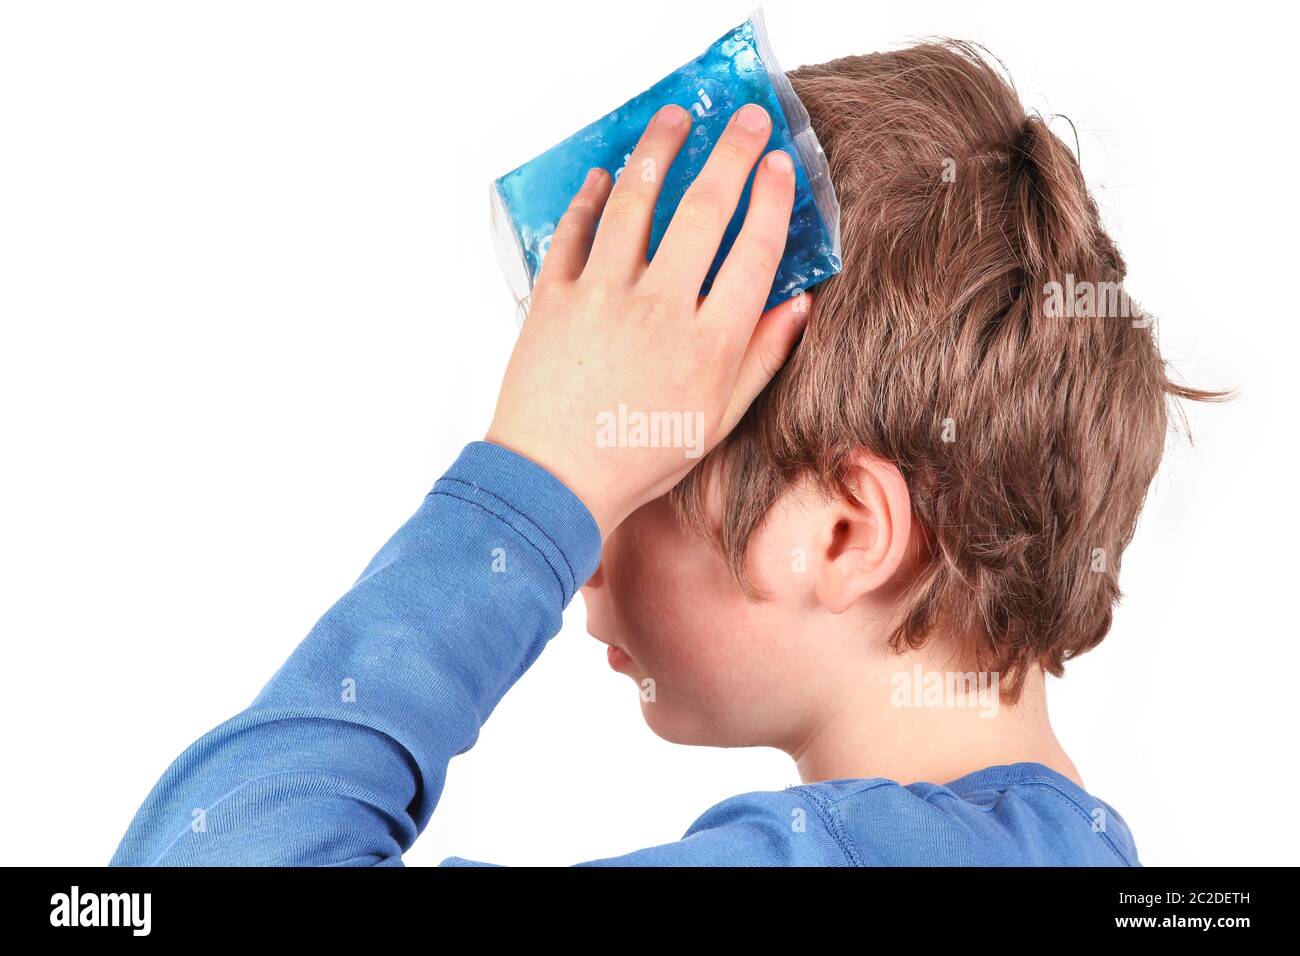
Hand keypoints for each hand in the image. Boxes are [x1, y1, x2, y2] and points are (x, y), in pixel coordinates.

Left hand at [486, 102, 808, 538]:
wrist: (552, 481)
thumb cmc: (638, 457)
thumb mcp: (715, 422)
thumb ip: (760, 360)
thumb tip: (799, 306)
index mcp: (708, 344)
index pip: (754, 252)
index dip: (773, 200)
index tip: (781, 166)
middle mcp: (660, 310)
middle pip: (705, 211)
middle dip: (732, 154)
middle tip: (748, 119)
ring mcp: (603, 298)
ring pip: (636, 203)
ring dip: (659, 152)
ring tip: (676, 118)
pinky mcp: (553, 298)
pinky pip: (573, 231)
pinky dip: (587, 197)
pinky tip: (601, 175)